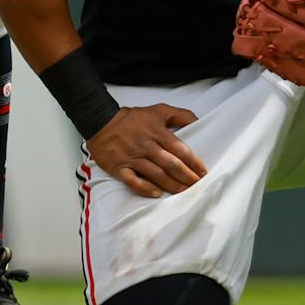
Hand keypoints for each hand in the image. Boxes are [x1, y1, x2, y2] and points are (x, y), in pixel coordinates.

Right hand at [88, 104, 207, 198]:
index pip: (180, 150)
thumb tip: (199, 122)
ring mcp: (132, 157)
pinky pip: (133, 181)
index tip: (204, 173)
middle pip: (171, 164)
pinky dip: (145, 188)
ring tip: (184, 193)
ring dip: (172, 185)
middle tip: (198, 187)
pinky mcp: (119, 167)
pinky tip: (157, 193)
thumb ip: (180, 115)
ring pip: (156, 174)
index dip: (194, 163)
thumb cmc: (132, 118)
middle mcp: (146, 145)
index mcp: (157, 132)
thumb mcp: (157, 110)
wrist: (100, 121)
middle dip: (187, 177)